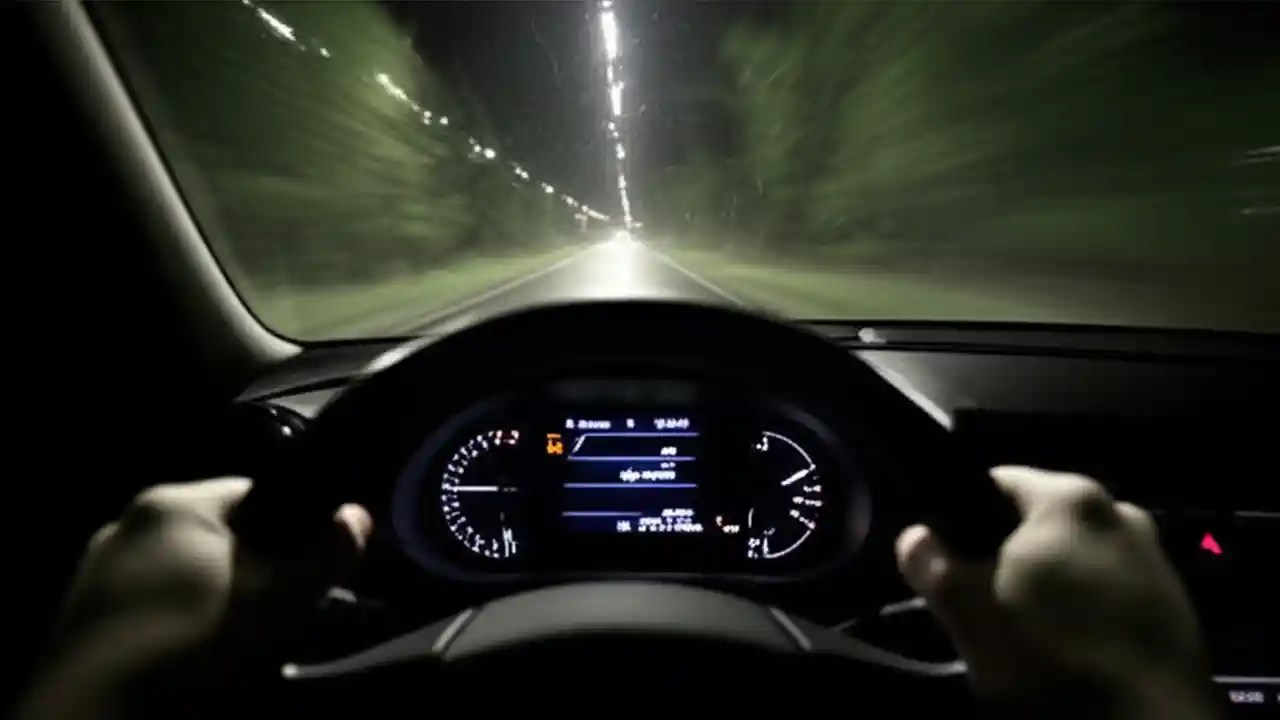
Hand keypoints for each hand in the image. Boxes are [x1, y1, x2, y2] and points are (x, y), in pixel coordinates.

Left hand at [19, 478, 371, 719]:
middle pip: (218, 532)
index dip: (294, 525)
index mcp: (177, 503)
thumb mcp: (275, 603)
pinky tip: (192, 648)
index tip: (311, 563)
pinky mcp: (83, 609)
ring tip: (238, 631)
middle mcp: (131, 521)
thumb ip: (324, 558)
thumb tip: (360, 516)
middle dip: (252, 563)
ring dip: (212, 590)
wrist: (91, 706)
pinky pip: (149, 597)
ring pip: (181, 567)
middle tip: (280, 604)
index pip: (255, 494)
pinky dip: (175, 613)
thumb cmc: (193, 641)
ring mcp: (99, 566)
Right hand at [896, 466, 1219, 718]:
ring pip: (1075, 559)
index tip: (946, 564)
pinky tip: (1073, 649)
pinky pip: (1110, 591)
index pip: (993, 483)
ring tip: (1028, 634)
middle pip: (1036, 524)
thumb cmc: (1052, 656)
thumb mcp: (971, 614)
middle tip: (984, 605)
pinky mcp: (1176, 603)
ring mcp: (1155, 556)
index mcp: (1067, 497)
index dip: (959, 520)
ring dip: (1050, 586)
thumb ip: (934, 567)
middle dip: (1007, 556)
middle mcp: (1119, 510)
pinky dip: (1086, 611)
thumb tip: (915, 538)